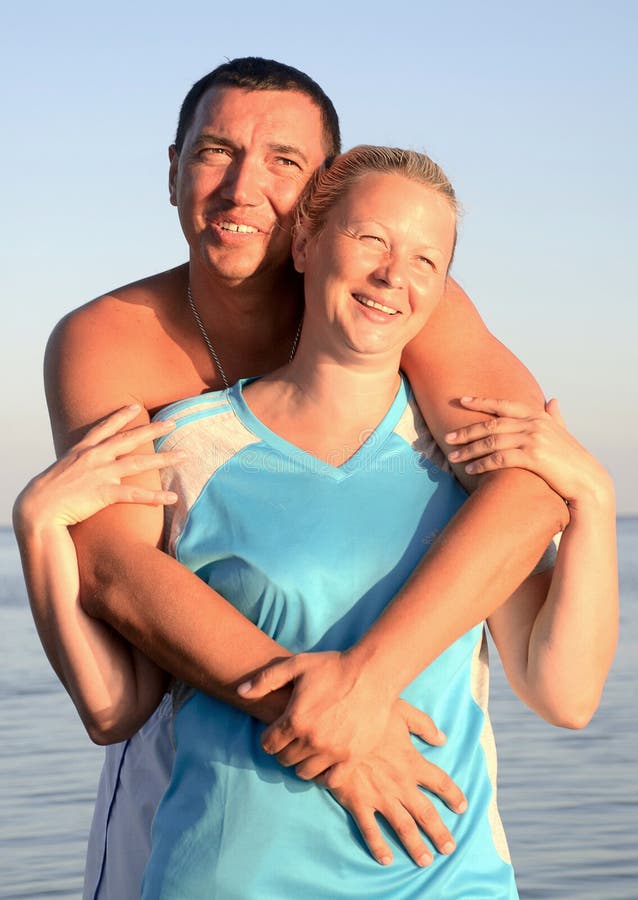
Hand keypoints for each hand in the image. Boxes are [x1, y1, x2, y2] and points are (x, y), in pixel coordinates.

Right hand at [14, 404, 184, 529]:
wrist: (38, 508)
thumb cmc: (48, 493)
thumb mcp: (61, 472)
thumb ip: (76, 467)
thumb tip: (83, 470)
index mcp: (83, 450)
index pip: (105, 427)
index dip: (121, 416)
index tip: (134, 406)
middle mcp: (95, 457)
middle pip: (130, 439)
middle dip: (154, 429)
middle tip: (174, 422)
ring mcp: (101, 473)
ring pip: (139, 463)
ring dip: (164, 459)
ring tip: (184, 456)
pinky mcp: (104, 493)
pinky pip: (135, 494)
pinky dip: (155, 497)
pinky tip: (172, 498)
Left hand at [238, 650, 443, 777]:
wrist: (372, 673)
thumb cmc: (332, 666)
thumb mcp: (296, 665)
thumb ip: (265, 679)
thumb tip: (239, 692)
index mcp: (295, 719)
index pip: (268, 744)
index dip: (269, 737)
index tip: (277, 731)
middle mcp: (312, 740)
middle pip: (284, 759)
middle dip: (284, 749)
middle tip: (293, 738)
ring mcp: (333, 751)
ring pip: (304, 772)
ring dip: (302, 762)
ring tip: (307, 748)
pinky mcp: (352, 758)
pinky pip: (331, 781)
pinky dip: (324, 776)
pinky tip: (324, 762)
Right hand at [326, 703, 466, 866]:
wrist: (338, 725)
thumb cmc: (370, 714)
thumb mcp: (401, 711)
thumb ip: (424, 725)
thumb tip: (443, 738)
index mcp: (412, 761)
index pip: (440, 782)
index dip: (453, 795)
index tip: (462, 807)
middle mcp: (400, 783)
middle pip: (426, 813)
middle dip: (439, 832)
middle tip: (449, 848)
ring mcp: (380, 795)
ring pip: (403, 826)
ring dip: (416, 845)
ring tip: (426, 860)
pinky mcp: (358, 801)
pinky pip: (370, 829)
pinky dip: (379, 846)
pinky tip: (386, 859)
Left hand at [445, 397, 612, 511]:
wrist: (587, 480)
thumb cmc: (572, 458)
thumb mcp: (562, 432)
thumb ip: (555, 416)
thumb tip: (553, 400)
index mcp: (538, 415)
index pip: (503, 404)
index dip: (481, 402)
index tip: (461, 401)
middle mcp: (534, 423)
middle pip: (492, 424)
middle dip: (467, 431)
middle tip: (448, 437)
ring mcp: (534, 439)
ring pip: (492, 441)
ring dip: (469, 450)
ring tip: (453, 457)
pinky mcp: (533, 457)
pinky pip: (500, 458)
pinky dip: (482, 464)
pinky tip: (470, 470)